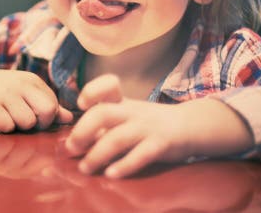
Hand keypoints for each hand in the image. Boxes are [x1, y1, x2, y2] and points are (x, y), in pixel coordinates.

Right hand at [0, 60, 72, 131]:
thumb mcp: (23, 92)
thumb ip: (45, 104)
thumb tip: (68, 118)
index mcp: (31, 80)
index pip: (53, 105)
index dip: (46, 118)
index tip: (33, 118)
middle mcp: (20, 83)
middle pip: (46, 112)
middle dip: (38, 124)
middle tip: (24, 122)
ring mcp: (4, 93)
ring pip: (26, 122)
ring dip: (17, 126)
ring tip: (6, 117)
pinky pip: (6, 126)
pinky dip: (1, 128)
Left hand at [64, 74, 253, 177]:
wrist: (190, 126)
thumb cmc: (149, 123)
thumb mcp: (127, 116)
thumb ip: (104, 125)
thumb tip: (76, 140)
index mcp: (123, 102)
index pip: (108, 85)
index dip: (92, 90)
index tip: (81, 103)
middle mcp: (133, 112)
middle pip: (103, 113)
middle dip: (83, 131)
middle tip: (71, 148)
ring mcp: (147, 127)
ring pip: (117, 138)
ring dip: (97, 154)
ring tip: (85, 168)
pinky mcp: (162, 143)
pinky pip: (142, 154)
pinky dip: (125, 165)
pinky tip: (111, 174)